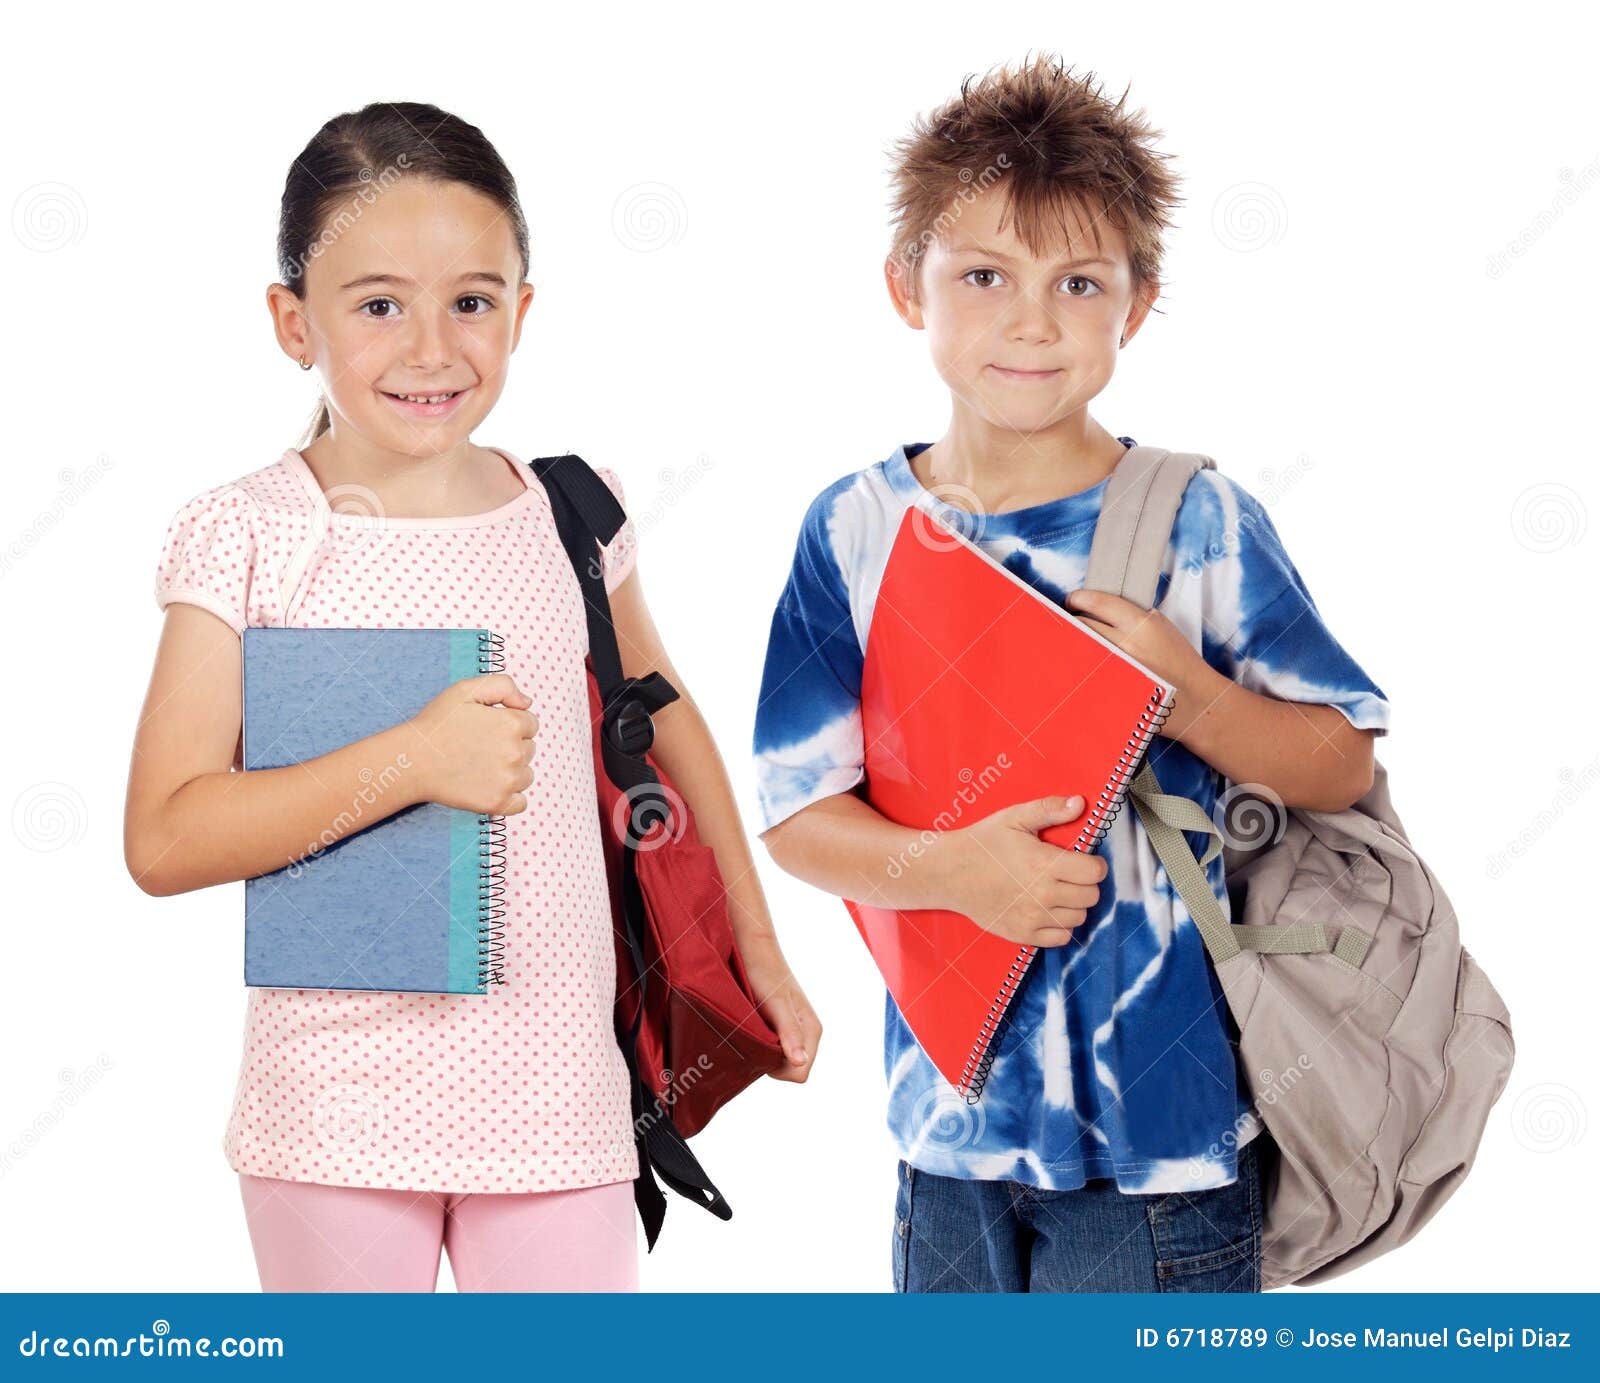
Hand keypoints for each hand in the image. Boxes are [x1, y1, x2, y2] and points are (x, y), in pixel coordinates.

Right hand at [403, 673, 538, 814]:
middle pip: (530, 749)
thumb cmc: (437, 724)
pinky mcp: (497, 803)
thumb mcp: (466, 690)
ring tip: (483, 766)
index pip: (531, 724)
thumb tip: (527, 703)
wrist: (412, 761)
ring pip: (526, 775)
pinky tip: (492, 787)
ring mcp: (507, 781)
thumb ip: (503, 686)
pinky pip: (521, 803)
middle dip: (511, 746)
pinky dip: (511, 797)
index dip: (510, 723)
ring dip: (512, 771)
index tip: (488, 728)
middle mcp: (515, 753)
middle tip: (481, 746)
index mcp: (512, 724)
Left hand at [737, 931, 821, 1083]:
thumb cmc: (765, 972)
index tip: (758, 1046)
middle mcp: (804, 1033)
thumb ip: (790, 1033)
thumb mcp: (776, 1003)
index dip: (777, 1068)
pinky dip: (756, 1042)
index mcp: (811, 1030)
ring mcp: (790, 1030)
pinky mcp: (777, 1025)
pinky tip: (748, 1024)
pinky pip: (769, 1047)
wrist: (752, 947)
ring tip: (749, 1026)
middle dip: (768, 1061)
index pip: (799, 1073)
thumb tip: (800, 1062)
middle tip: (750, 1034)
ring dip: (760, 1050)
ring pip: (777, 1060)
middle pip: (788, 1069)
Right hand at [942, 795, 1106, 947]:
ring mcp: (1033, 918)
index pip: (1095, 873)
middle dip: (1085, 883)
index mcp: (1044, 864)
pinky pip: (1061, 937)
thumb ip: (1049, 809)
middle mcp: (1042, 894)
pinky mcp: (1023, 935)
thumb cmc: (983, 843)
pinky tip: (1048, 909)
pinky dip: (1060, 924)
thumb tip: (1079, 803)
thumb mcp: (1014, 818)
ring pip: (1079, 917)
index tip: (1084, 861)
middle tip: (1069, 875)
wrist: (949, 873)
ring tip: (1057, 891)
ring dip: (1074, 904)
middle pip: (1091, 896)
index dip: (1094, 864)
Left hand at [1063, 589, 1217, 739]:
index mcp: (1142, 625)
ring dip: (1076, 643)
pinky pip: (1086, 673)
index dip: (1079, 598)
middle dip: (1074, 621)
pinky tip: (1086, 666)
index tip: (1073, 600)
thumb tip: (1098, 607)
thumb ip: (1132, 616)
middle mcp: (1127, 646)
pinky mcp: (1111, 690)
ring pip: (1080, 649)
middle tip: (1072, 622)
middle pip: (1082, 625)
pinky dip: (1083, 667)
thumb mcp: (1162, 628)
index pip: (1097, 602)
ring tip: (1079, 644)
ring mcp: (1117, 670)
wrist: (1196, 700)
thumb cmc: (1180, 663)